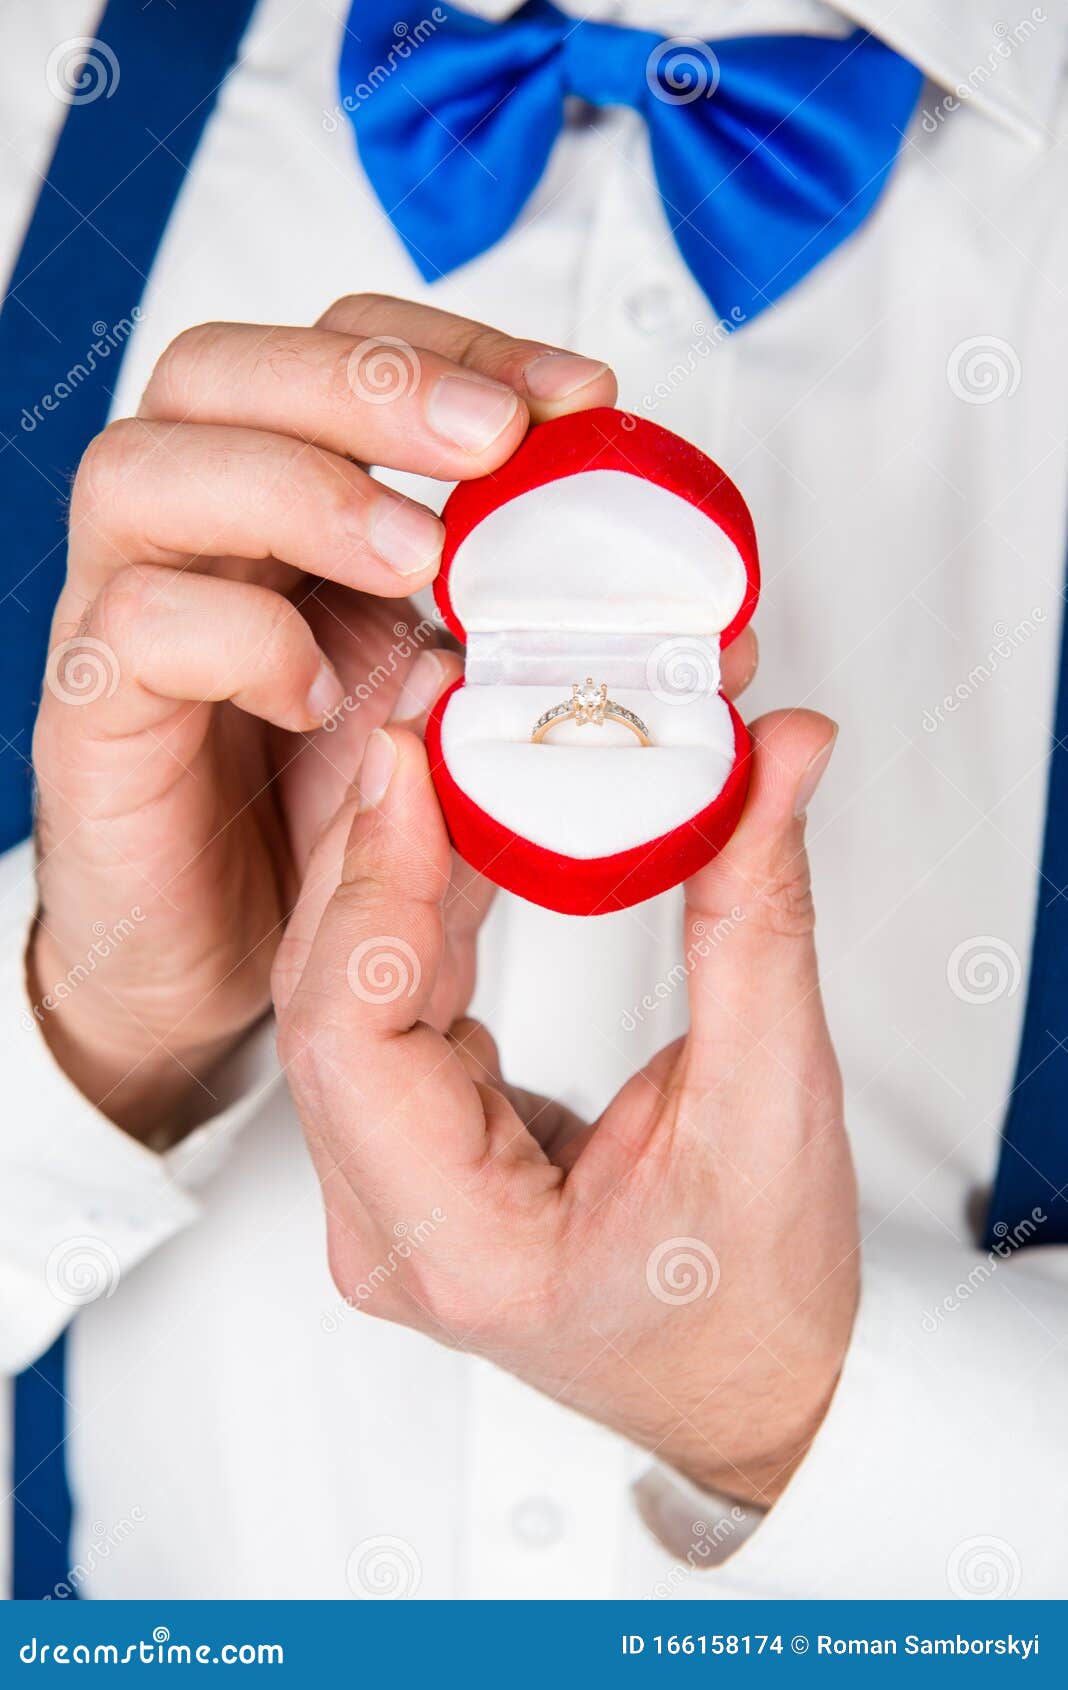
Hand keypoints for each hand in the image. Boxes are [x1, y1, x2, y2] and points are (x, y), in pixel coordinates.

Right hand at [30, 296, 616, 1141]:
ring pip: (143, 470)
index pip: (337, 350)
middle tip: (496, 442)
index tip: (577, 397)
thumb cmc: (317, 819)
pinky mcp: (93, 713)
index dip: (455, 347)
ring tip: (418, 560)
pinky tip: (319, 695)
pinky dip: (241, 639)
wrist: (213, 954)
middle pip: (220, 369)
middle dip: (374, 383)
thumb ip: (538, 661)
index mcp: (280, 501)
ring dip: (302, 489)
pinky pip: (135, 625)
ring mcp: (123, 611)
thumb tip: (701, 641)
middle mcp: (190, 533)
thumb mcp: (454, 718)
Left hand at [273, 676, 856, 1505]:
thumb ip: (757, 917)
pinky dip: (419, 904)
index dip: (372, 884)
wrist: (752, 1382)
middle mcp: (389, 1223)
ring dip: (396, 858)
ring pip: (346, 987)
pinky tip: (458, 826)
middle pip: (329, 997)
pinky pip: (385, 1001)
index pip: (351, 1042)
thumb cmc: (755, 1296)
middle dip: (378, 839)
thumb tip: (776, 755)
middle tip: (434, 709)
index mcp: (455, 1248)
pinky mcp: (410, 1144)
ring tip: (449, 741)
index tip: (412, 759)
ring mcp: (387, 1187)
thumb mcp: (771, 1104)